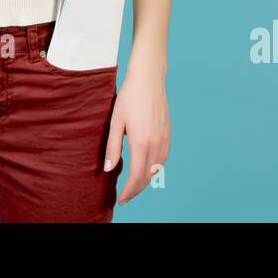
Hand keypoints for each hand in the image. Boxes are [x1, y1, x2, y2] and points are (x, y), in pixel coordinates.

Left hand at [104, 64, 169, 205]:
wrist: (149, 78)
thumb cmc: (129, 97)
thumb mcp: (115, 122)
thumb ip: (112, 147)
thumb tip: (109, 169)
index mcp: (141, 142)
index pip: (136, 176)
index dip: (129, 191)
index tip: (121, 199)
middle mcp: (156, 143)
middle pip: (148, 176)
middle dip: (137, 189)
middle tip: (125, 195)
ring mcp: (164, 138)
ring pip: (157, 168)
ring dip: (146, 179)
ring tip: (134, 183)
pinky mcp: (168, 133)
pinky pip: (163, 157)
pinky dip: (155, 167)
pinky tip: (146, 166)